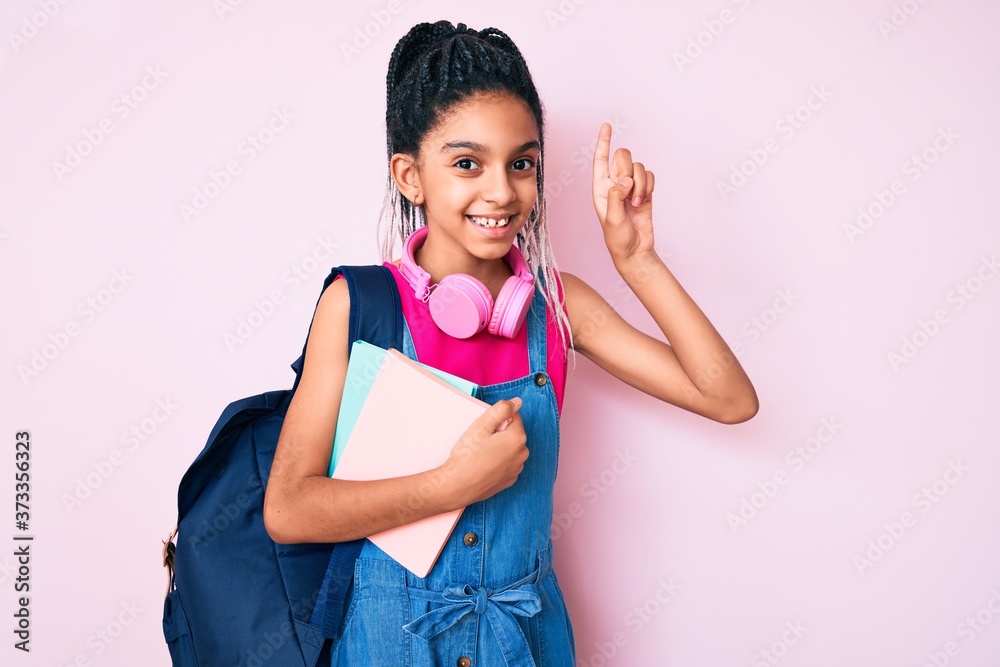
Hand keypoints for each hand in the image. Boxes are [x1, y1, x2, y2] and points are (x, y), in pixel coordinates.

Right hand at [439, 397, 527, 506]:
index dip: (497, 420)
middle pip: (513, 433)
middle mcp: (522, 454)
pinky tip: (484, 465)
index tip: (484, 430)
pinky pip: (507, 463)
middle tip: (481, 442)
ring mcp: (517, 469)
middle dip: (499, 433)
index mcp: (518, 438)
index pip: (513, 416)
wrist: (457, 486)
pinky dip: (498, 461)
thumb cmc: (467, 455)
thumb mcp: (481, 426)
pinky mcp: (510, 480)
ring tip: (481, 454)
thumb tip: (517, 402)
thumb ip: (501, 410)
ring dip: (499, 447)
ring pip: (510, 448)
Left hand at [592, 122, 655, 265]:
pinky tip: (644, 201)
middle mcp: (615, 183)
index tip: (607, 125)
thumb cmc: (617, 238)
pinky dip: (649, 186)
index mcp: (601, 187)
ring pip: (639, 167)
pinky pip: (650, 176)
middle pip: (623, 157)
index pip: (601, 159)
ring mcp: (631, 186)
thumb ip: (616, 196)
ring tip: (636, 203)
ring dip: (641, 184)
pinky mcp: (645, 191)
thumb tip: (625, 179)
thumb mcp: (612, 219)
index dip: (603, 141)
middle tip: (628, 190)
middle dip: (629, 169)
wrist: (635, 250)